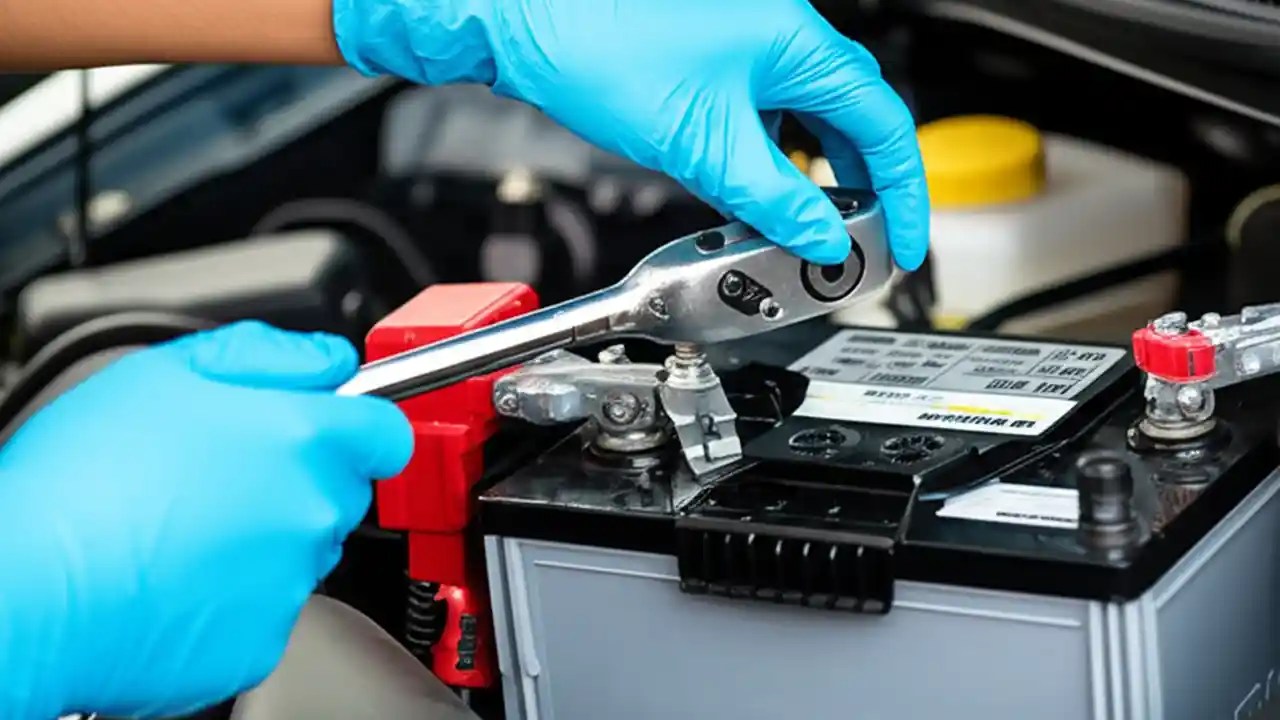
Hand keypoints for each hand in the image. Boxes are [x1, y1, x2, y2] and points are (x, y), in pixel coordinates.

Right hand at [0, 321, 412, 718]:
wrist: (27, 592)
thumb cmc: (81, 481)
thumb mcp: (164, 372)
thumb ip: (265, 356)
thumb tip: (327, 359)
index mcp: (300, 439)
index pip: (386, 431)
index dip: (358, 425)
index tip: (329, 429)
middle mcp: (311, 513)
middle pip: (340, 490)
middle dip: (296, 479)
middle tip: (219, 478)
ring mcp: (291, 583)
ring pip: (303, 551)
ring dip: (264, 539)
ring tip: (181, 530)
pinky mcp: (263, 643)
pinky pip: (269, 609)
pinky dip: (236, 598)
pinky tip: (176, 579)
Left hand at [332, 0, 928, 269]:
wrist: (525, 17)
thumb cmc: (601, 49)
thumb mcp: (704, 145)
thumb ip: (774, 198)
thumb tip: (820, 238)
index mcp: (797, 45)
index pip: (883, 126)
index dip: (904, 192)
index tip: (905, 240)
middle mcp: (782, 33)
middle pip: (853, 117)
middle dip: (866, 185)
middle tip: (864, 238)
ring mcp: (747, 39)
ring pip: (809, 112)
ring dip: (819, 170)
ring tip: (814, 222)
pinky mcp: (713, 54)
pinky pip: (769, 106)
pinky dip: (778, 150)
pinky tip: (762, 182)